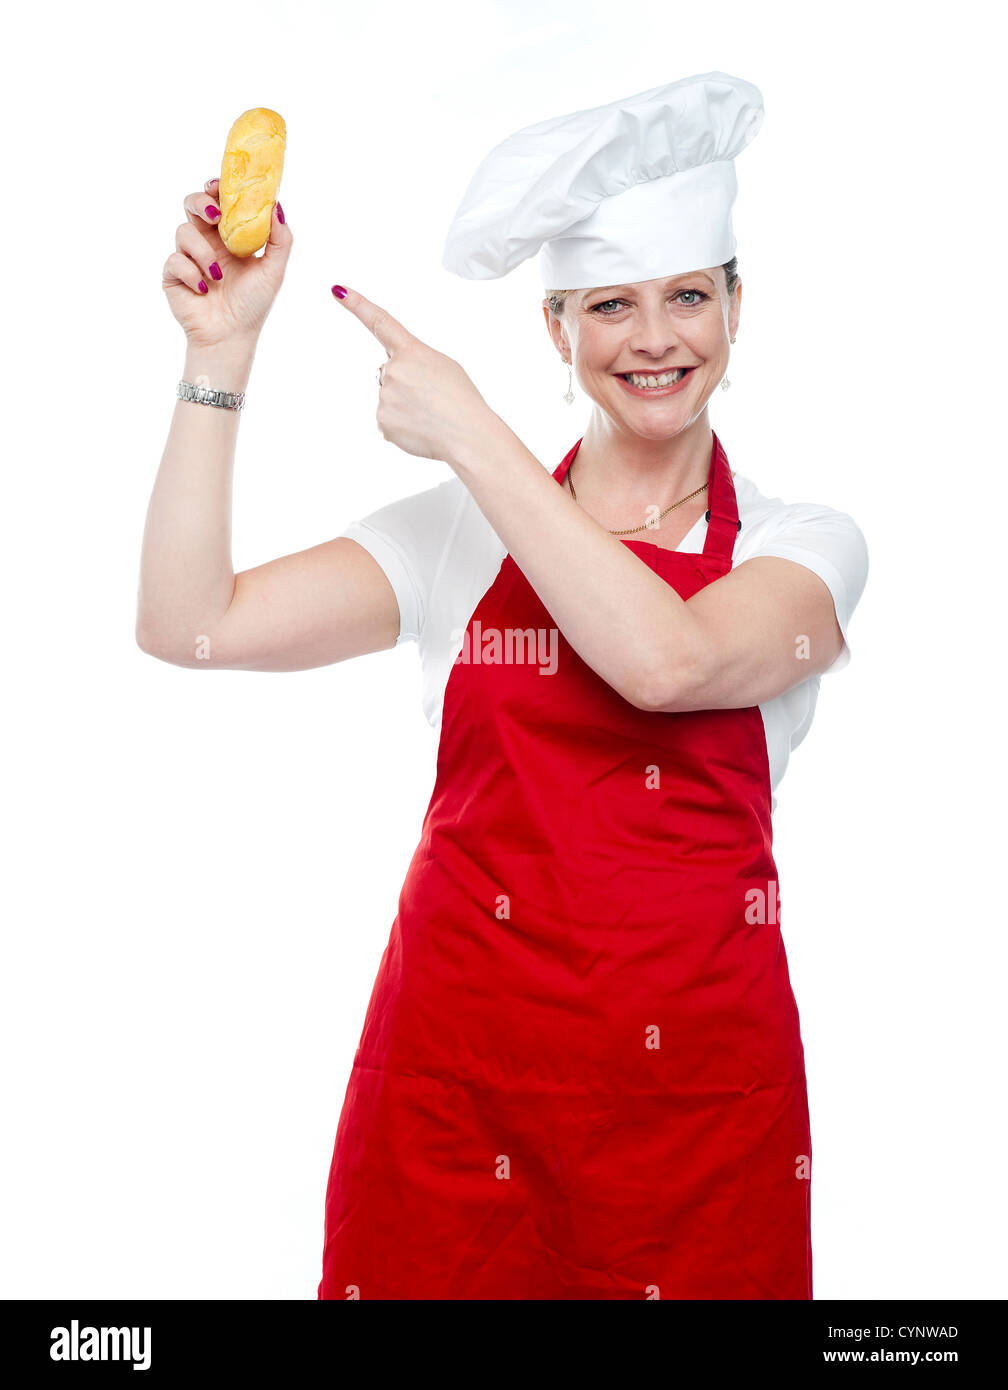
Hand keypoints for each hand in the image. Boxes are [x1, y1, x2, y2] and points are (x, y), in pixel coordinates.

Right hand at [162, 177, 292, 350]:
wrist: (230, 337)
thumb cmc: (253, 305)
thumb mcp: (274, 270)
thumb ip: (280, 239)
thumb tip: (277, 206)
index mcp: (229, 237)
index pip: (218, 201)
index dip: (217, 188)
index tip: (222, 185)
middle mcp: (206, 242)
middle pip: (192, 204)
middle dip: (200, 202)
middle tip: (214, 214)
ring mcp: (188, 257)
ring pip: (183, 231)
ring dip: (202, 252)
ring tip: (218, 275)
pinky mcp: (174, 274)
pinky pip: (176, 261)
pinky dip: (192, 274)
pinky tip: (205, 290)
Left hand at [333, 286, 491, 463]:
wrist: (468, 436)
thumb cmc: (463, 402)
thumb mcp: (444, 367)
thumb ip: (416, 364)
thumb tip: (392, 381)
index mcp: (412, 351)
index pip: (381, 322)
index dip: (357, 305)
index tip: (338, 291)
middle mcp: (394, 370)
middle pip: (391, 374)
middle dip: (408, 385)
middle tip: (432, 400)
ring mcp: (385, 396)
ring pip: (390, 399)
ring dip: (406, 407)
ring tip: (430, 416)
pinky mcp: (382, 421)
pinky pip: (389, 421)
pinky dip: (403, 426)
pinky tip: (421, 429)